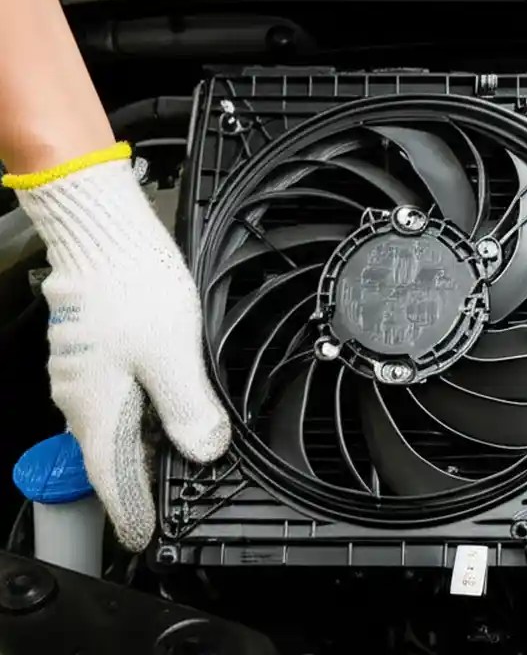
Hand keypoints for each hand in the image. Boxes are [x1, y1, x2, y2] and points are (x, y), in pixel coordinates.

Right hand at [9, 150, 229, 550]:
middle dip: (138, 479)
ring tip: (171, 459)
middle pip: (112, 452)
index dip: (131, 509)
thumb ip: (190, 409)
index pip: (112, 477)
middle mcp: (81, 395)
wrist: (101, 231)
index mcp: (98, 408)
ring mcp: (83, 370)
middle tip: (161, 504)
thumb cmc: (132, 285)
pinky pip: (115, 392)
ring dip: (142, 441)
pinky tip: (161, 403)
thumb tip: (205, 450)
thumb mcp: (176, 354)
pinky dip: (139, 407)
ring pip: (115, 421)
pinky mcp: (93, 345)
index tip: (142, 536)